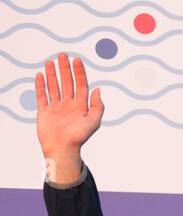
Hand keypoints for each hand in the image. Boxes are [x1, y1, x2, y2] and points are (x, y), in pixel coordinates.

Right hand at [35, 53, 103, 182]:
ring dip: (52, 74)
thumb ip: (97, 106)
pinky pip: (42, 96)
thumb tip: (98, 89)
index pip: (81, 85)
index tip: (77, 60)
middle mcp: (69, 105)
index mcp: (81, 106)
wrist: (62, 149)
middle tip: (62, 55)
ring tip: (50, 62)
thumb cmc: (79, 137)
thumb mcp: (94, 121)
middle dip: (65, 69)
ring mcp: (56, 108)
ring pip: (54, 87)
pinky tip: (40, 75)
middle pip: (67, 83)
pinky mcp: (44, 111)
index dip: (79, 73)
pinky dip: (40, 86)